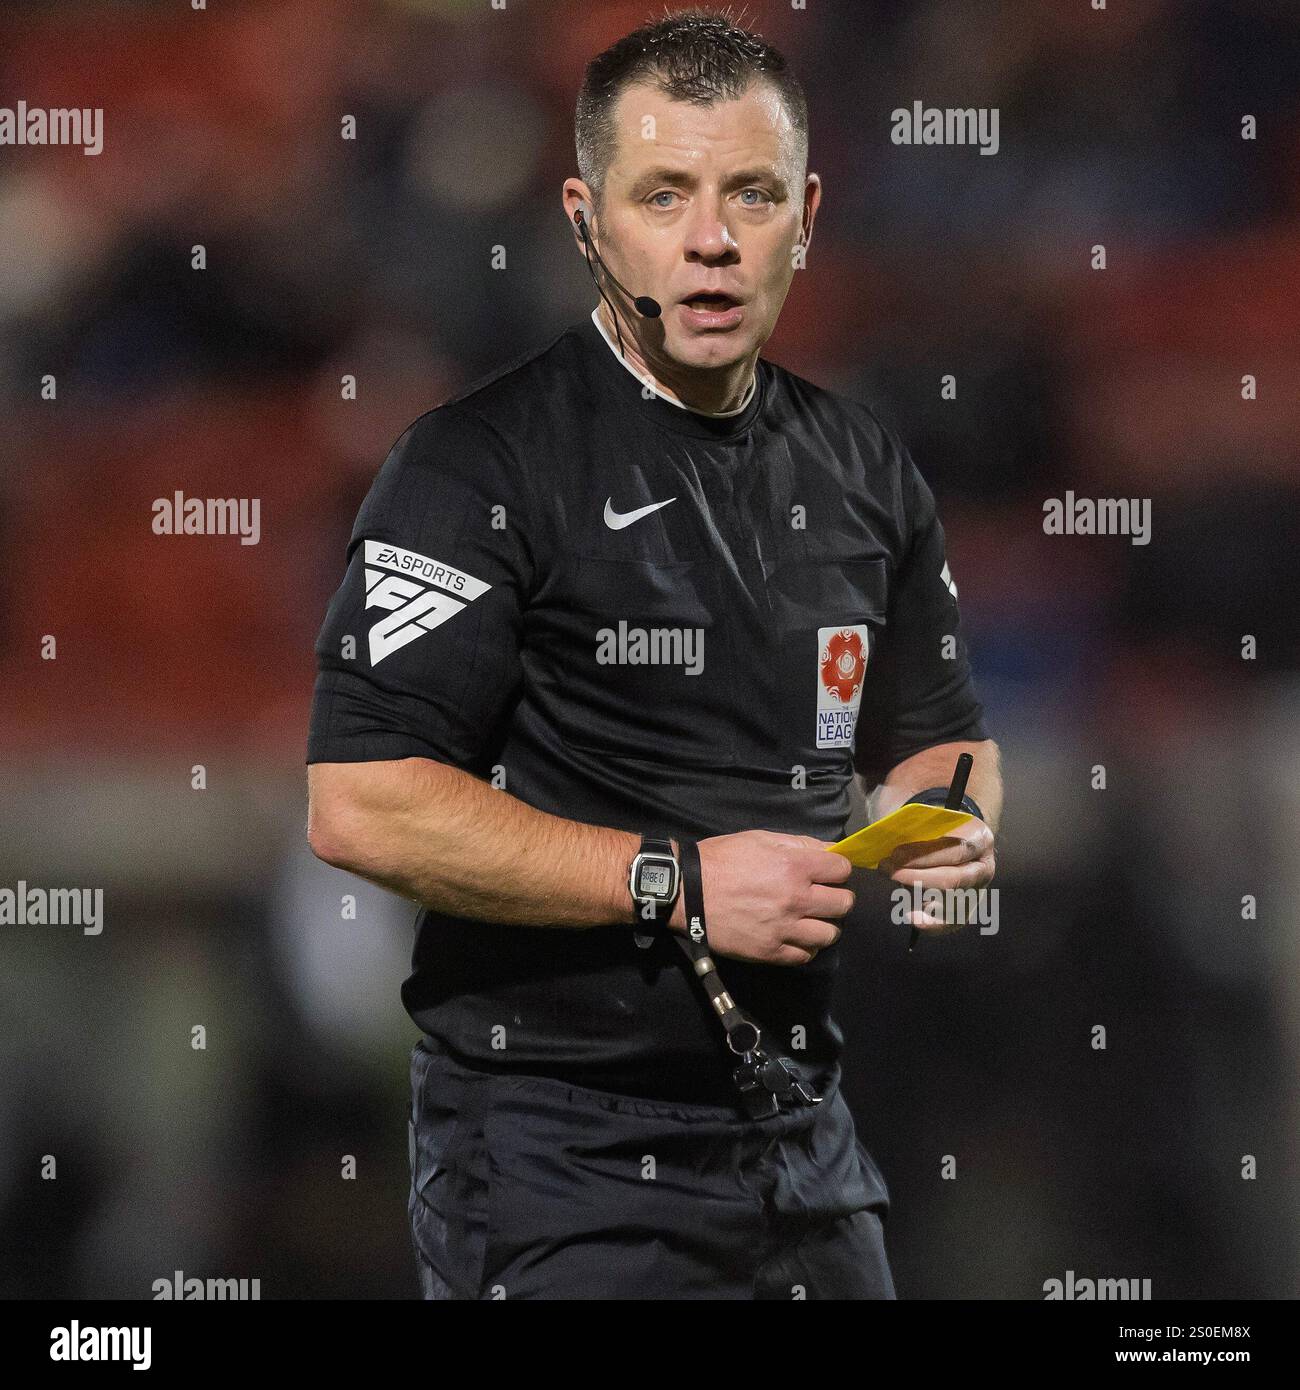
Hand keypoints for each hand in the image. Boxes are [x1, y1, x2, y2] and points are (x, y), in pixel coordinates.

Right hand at [667, 829, 853, 965]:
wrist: (687, 892)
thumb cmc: (722, 859)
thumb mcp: (760, 839)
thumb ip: (798, 843)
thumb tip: (829, 851)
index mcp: (794, 866)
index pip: (842, 870)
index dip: (837, 869)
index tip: (828, 872)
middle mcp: (796, 899)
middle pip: (844, 904)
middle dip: (837, 897)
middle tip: (822, 896)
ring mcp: (784, 929)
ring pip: (830, 934)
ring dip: (825, 925)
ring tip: (810, 920)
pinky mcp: (770, 952)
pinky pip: (805, 955)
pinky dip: (805, 946)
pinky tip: (795, 936)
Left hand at [877, 819, 996, 936]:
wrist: (957, 843)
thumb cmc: (939, 830)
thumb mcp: (934, 822)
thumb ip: (918, 829)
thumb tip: (891, 842)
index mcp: (980, 839)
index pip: (954, 850)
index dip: (923, 854)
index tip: (895, 854)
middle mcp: (984, 868)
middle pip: (952, 879)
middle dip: (915, 877)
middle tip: (886, 868)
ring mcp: (978, 892)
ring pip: (950, 903)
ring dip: (917, 896)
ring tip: (893, 886)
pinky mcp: (968, 910)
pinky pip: (951, 923)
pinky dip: (930, 923)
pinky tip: (911, 916)